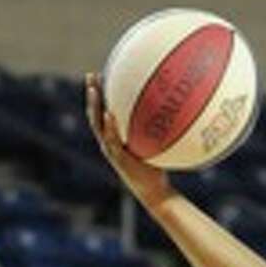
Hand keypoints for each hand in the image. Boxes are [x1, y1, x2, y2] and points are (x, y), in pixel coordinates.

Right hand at [84, 72, 171, 210]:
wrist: (154, 192)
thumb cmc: (157, 168)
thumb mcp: (156, 144)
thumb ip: (157, 127)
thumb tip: (175, 106)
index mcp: (114, 138)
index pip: (102, 112)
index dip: (99, 95)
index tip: (100, 75)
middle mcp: (109, 143)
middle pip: (95, 114)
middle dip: (92, 95)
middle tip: (91, 76)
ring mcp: (111, 151)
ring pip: (98, 125)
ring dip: (94, 107)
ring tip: (94, 90)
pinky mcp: (119, 159)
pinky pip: (112, 141)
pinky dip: (109, 127)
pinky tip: (109, 114)